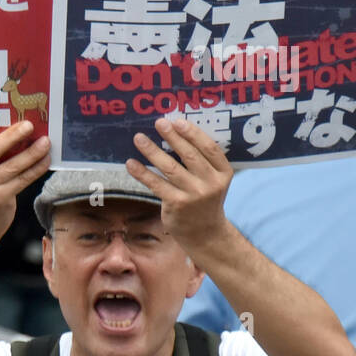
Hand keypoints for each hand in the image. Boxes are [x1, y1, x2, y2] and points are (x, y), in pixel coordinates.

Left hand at [126, 117, 233, 255]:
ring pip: (170, 168)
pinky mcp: (176, 204)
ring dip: (152, 151)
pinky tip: (131, 163)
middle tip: (158, 123)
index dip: (193, 133)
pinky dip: (142, 172)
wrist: (204, 233)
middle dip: (172, 137)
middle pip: (189, 155)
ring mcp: (194, 195)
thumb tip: (175, 134)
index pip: (210, 148)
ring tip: (139, 138)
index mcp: (223, 173)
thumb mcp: (213, 181)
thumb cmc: (204, 200)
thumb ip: (202, 162)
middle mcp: (211, 183)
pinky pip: (156, 184)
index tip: (178, 121)